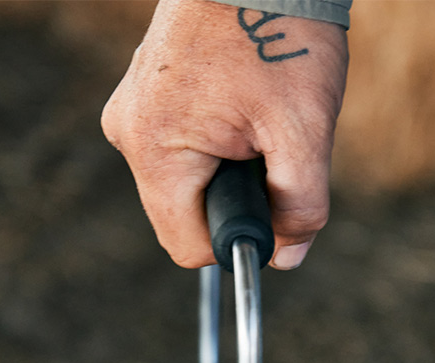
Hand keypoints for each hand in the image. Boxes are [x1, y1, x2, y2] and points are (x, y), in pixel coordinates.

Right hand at [101, 0, 347, 269]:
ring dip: (225, 170)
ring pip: (184, 184)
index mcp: (155, 148)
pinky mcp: (144, 96)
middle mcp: (128, 134)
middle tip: (268, 148)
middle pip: (184, 216)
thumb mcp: (305, 131)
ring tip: (255, 117)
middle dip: (233, 199)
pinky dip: (215, 143)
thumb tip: (287, 257)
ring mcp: (131, 110)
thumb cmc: (281, 33)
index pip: (189, 247)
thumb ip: (300, 208)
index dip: (239, 238)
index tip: (272, 203)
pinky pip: (180, 149)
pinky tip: (240, 104)